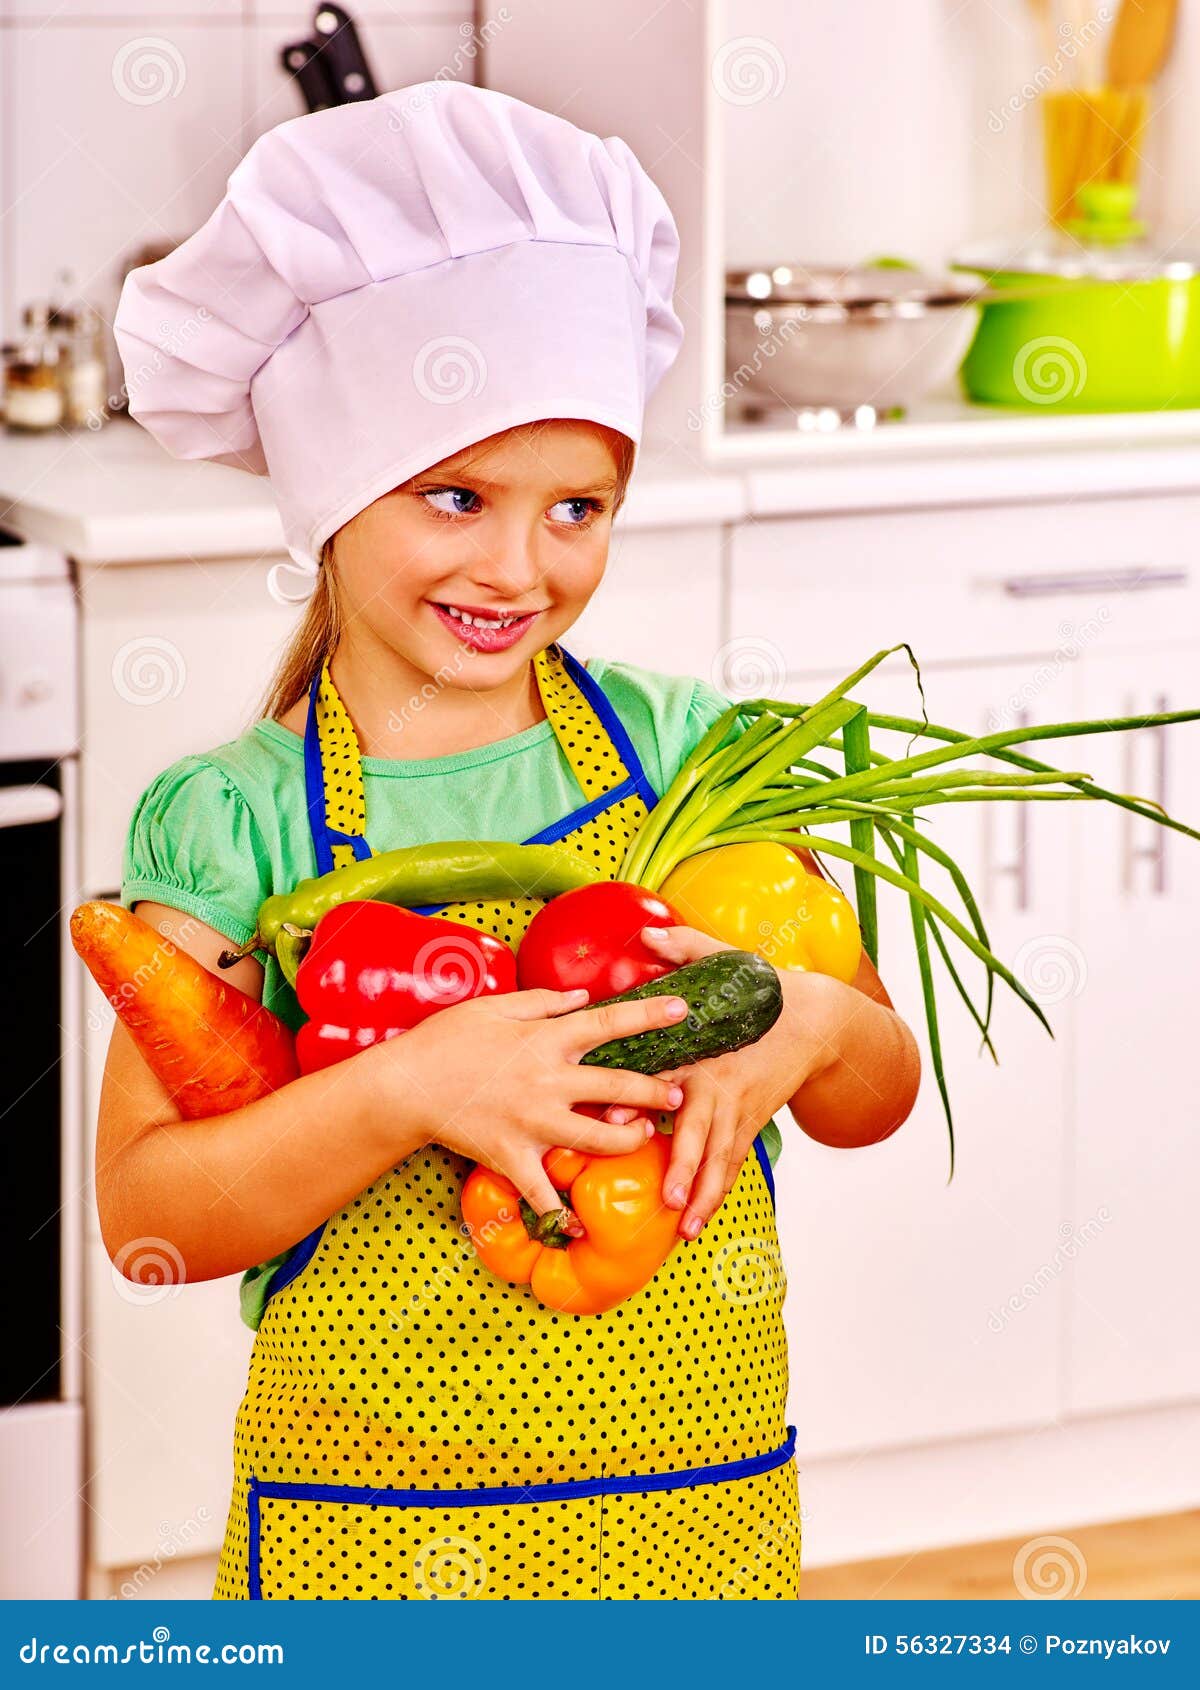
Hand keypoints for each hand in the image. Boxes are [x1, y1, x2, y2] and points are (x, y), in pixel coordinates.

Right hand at [362, 983, 687, 1214]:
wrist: (404, 1086)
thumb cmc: (445, 1040)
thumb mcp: (494, 1006)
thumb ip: (543, 1001)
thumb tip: (581, 996)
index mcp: (545, 1040)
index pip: (608, 1024)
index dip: (649, 1015)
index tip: (683, 1011)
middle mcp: (549, 1082)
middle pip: (620, 1088)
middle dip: (657, 1092)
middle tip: (679, 1095)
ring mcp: (534, 1124)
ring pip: (600, 1140)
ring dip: (629, 1141)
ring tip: (641, 1138)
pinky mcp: (514, 1158)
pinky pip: (546, 1196)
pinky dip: (564, 1215)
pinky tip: (581, 1228)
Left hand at [640, 923, 846, 1236]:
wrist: (818, 1022)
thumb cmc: (764, 992)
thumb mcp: (727, 962)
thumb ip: (684, 948)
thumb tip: (647, 932)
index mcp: (708, 1048)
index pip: (669, 1073)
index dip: (642, 1097)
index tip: (616, 1121)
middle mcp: (723, 1085)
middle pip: (702, 1130)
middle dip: (683, 1165)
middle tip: (665, 1198)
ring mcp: (740, 1110)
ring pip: (721, 1158)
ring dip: (703, 1193)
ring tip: (684, 1226)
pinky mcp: (752, 1125)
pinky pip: (733, 1163)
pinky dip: (717, 1193)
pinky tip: (699, 1221)